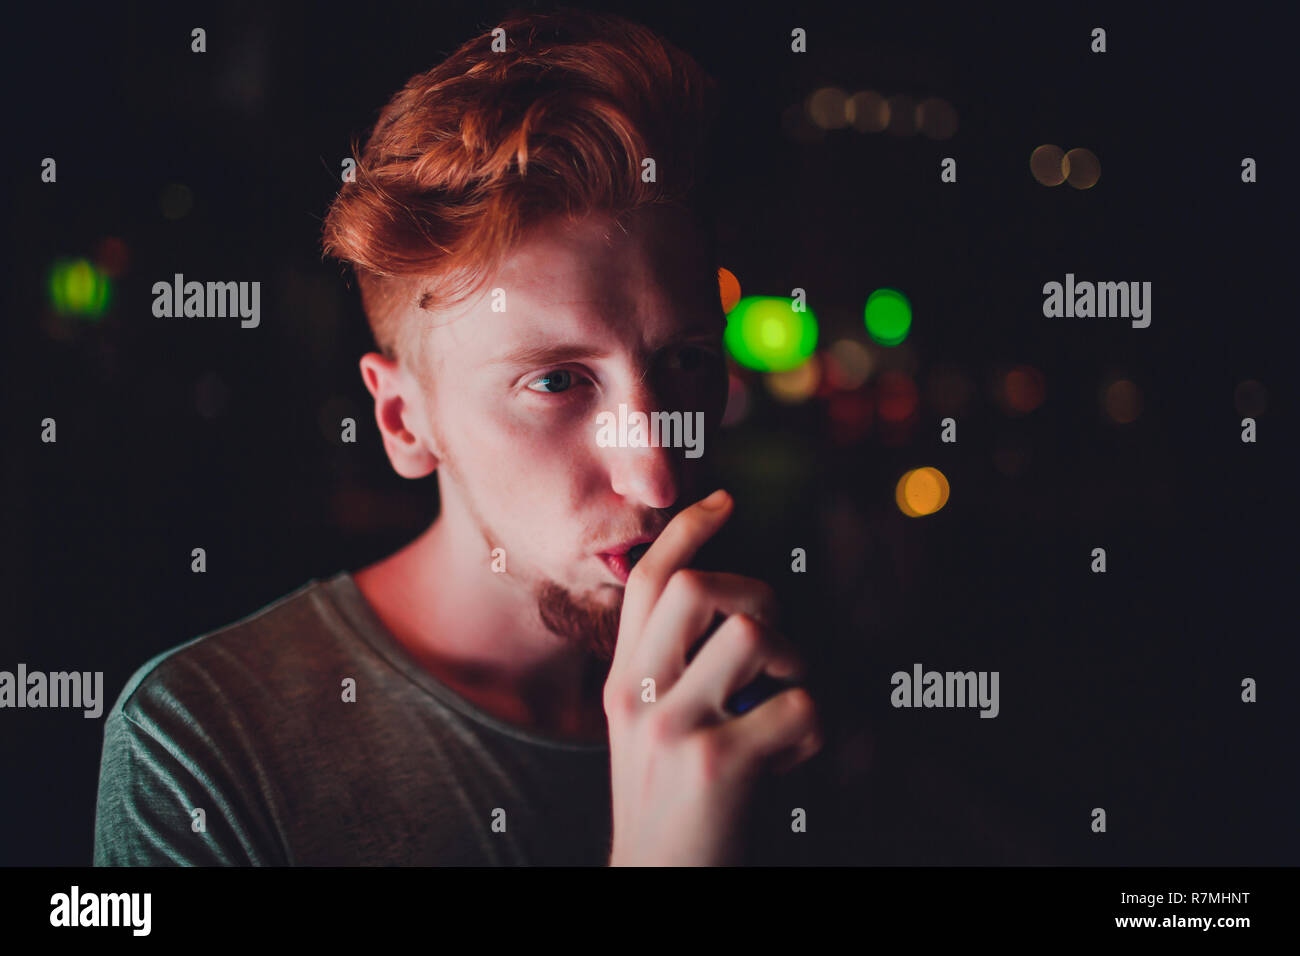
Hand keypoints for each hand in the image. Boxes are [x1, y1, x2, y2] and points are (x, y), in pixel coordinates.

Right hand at [603, 489, 822, 865]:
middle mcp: (638, 694)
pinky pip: (797, 708)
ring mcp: (674, 728)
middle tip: (773, 638)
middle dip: (757, 594)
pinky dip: (811, 730)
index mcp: (623, 680)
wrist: (659, 882)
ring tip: (786, 695)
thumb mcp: (647, 727)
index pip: (648, 580)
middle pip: (698, 588)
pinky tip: (791, 758)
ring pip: (750, 634)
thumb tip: (734, 612)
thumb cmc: (669, 801)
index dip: (688, 529)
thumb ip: (669, 670)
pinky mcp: (717, 764)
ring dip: (791, 659)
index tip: (724, 499)